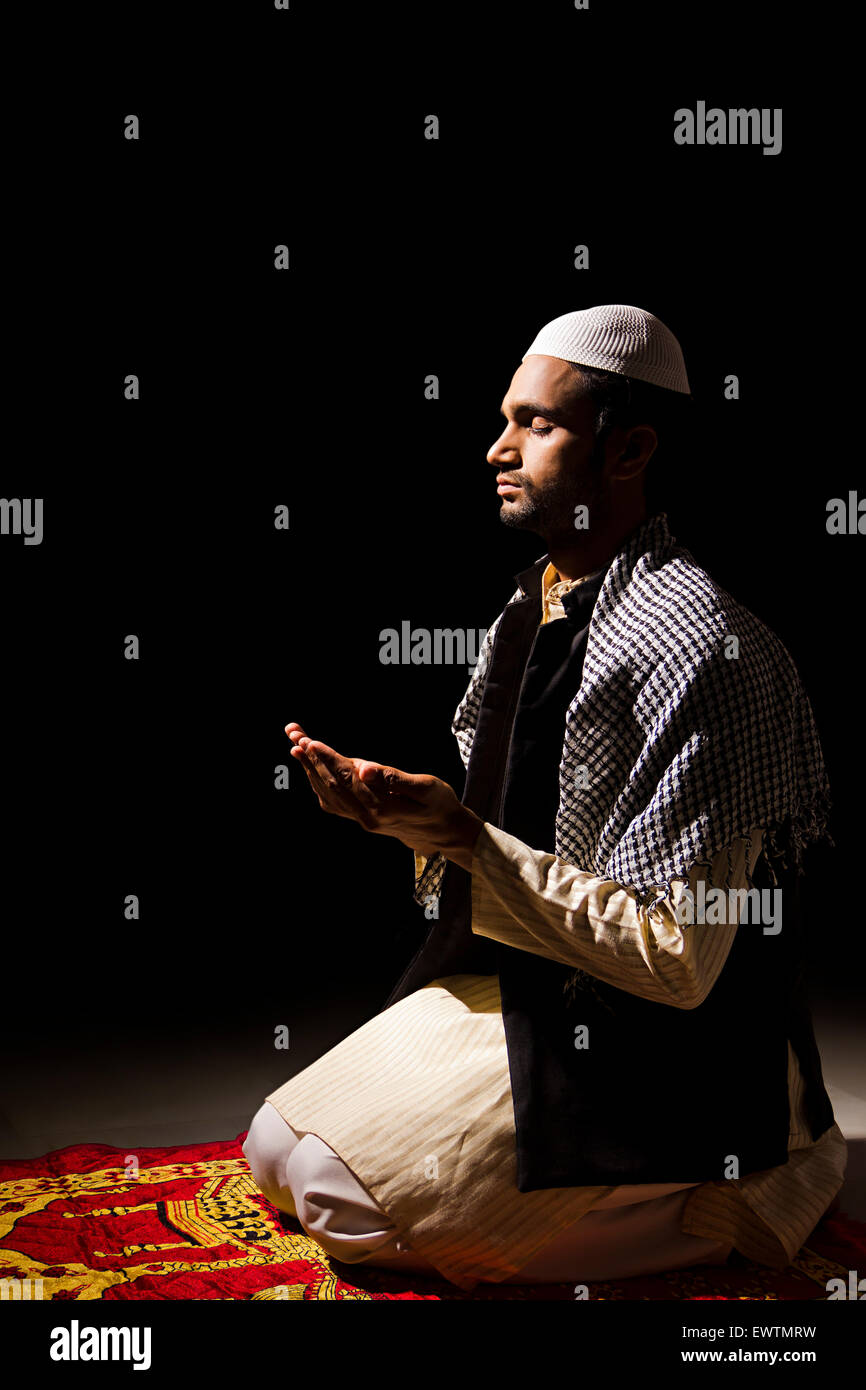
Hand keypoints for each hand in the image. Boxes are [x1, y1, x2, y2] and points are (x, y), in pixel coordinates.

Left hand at [285, 722, 482, 869]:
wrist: (444, 832)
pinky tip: (312, 770)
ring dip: (311, 769)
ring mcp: (362, 820)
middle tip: (295, 735)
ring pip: (328, 794)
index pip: (347, 779)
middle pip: (331, 785)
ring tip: (297, 746)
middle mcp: (367, 817)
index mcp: (382, 807)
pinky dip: (319, 784)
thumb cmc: (439, 804)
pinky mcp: (362, 819)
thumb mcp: (425, 787)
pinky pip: (333, 802)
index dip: (328, 759)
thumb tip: (365, 769)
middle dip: (312, 759)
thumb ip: (394, 778)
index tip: (310, 742)